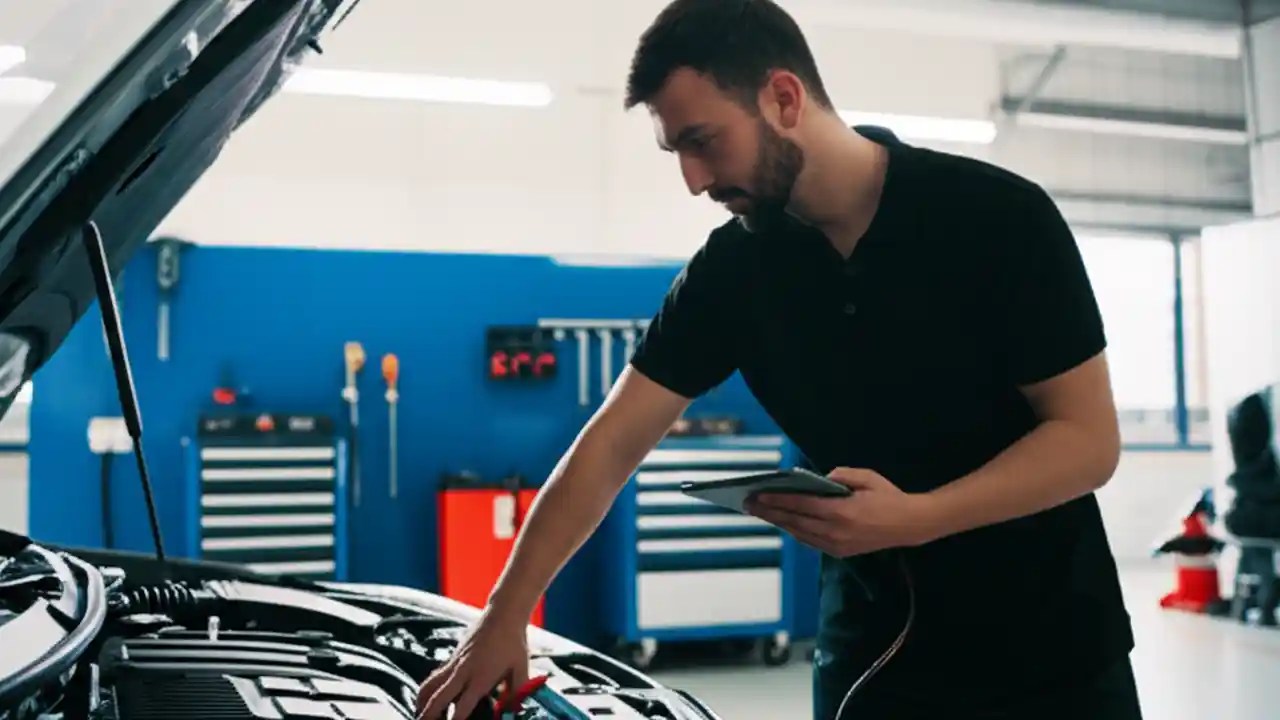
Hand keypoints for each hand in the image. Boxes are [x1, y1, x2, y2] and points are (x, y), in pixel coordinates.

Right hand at [415, 607, 530, 718]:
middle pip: (438, 697)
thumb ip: (517, 693)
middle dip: (428, 715)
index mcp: (481, 677)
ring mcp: (455, 663)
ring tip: (422, 715)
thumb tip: (515, 712)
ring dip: (423, 702)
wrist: (503, 615)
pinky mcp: (452, 658)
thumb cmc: (513, 643)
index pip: (462, 706)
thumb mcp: (521, 669)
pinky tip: (432, 699)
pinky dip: (428, 690)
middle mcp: (463, 671)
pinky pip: (434, 677)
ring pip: (430, 686)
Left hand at [744, 467, 939, 556]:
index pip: (800, 506)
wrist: (910, 525)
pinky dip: (795, 531)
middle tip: (748, 504)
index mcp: (841, 512)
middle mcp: (835, 531)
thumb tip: (818, 480)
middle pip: (794, 521)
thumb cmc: (888, 497)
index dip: (776, 501)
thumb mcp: (866, 477)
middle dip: (770, 512)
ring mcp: (837, 545)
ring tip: (761, 512)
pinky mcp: (840, 552)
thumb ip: (841, 475)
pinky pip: (810, 542)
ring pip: (800, 534)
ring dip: (779, 523)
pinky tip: (785, 523)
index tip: (757, 495)